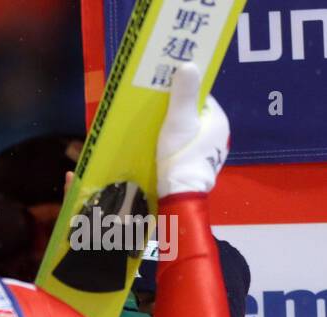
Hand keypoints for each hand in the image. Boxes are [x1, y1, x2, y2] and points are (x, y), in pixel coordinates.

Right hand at [156, 62, 229, 197]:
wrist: (180, 193)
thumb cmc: (181, 155)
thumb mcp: (179, 122)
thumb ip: (183, 95)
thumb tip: (189, 63)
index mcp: (219, 119)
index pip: (200, 98)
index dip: (181, 94)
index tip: (163, 95)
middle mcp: (220, 132)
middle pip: (194, 114)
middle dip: (176, 112)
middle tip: (155, 113)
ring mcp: (213, 150)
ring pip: (191, 130)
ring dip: (176, 129)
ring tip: (156, 130)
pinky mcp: (202, 163)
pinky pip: (189, 145)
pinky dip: (178, 143)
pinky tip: (164, 147)